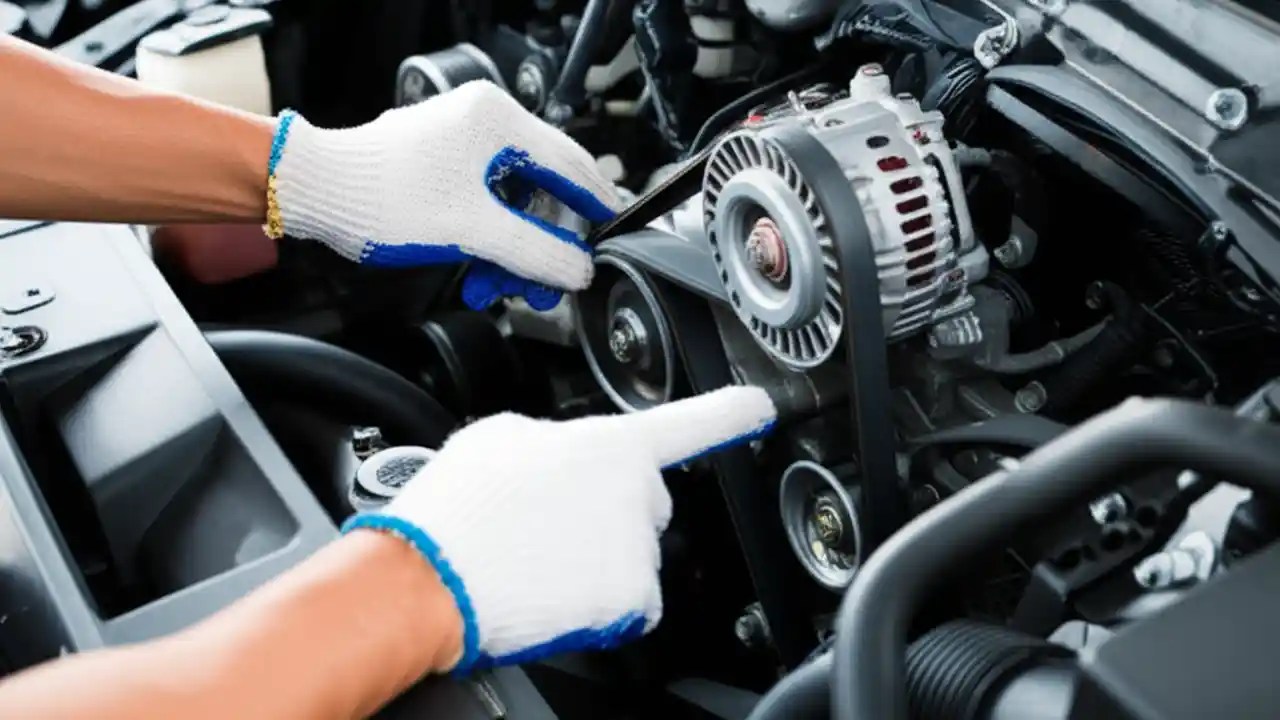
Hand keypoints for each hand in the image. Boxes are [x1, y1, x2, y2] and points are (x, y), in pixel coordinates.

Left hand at [268, 81, 621, 309]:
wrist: (312, 192)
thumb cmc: (379, 195)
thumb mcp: (473, 231)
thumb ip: (536, 251)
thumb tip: (579, 267)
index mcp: (498, 122)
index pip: (570, 166)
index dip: (595, 207)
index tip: (612, 234)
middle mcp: (482, 125)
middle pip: (540, 193)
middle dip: (540, 247)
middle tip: (544, 287)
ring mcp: (459, 145)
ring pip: (510, 207)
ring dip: (509, 254)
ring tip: (497, 289)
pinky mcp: (439, 167)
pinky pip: (482, 208)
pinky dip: (485, 244)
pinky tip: (475, 277)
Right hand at [342, 386, 776, 674]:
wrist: (429, 576)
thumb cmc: (456, 506)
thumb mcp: (498, 438)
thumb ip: (552, 440)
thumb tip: (559, 456)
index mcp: (608, 444)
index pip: (687, 422)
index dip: (729, 413)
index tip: (762, 405)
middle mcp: (637, 492)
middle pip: (646, 504)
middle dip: (610, 514)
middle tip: (549, 525)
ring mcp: (638, 548)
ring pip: (633, 556)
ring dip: (598, 560)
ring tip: (537, 558)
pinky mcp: (633, 599)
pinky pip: (631, 603)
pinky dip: (601, 605)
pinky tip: (555, 591)